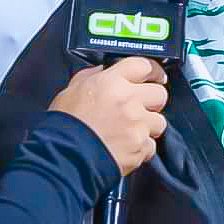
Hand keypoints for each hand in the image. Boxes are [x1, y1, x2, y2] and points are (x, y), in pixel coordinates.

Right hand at [50, 57, 167, 174]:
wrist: (63, 158)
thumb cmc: (64, 125)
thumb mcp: (72, 90)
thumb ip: (93, 76)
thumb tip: (105, 70)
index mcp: (112, 82)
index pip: (145, 65)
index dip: (151, 71)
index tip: (153, 76)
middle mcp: (129, 101)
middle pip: (160, 93)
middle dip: (152, 100)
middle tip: (141, 106)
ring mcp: (137, 126)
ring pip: (160, 121)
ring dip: (148, 126)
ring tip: (130, 131)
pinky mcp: (139, 148)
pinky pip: (151, 146)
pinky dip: (141, 148)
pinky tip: (125, 147)